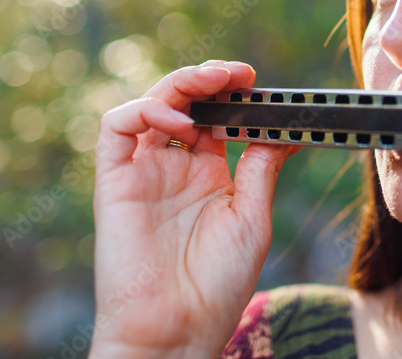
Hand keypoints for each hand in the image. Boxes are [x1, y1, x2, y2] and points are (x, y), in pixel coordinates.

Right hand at [90, 60, 300, 358]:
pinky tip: (177, 121)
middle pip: (184, 102)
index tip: (255, 81)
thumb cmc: (216, 285)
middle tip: (237, 73)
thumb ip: (261, 168)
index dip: (232, 94)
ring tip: (211, 84)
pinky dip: (144, 110)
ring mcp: (143, 170)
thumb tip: (286, 129)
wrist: (177, 329)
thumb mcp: (252, 218)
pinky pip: (117, 128)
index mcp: (208, 174)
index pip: (217, 117)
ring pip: (150, 104)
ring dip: (179, 85)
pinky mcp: (114, 179)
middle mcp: (174, 166)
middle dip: (208, 79)